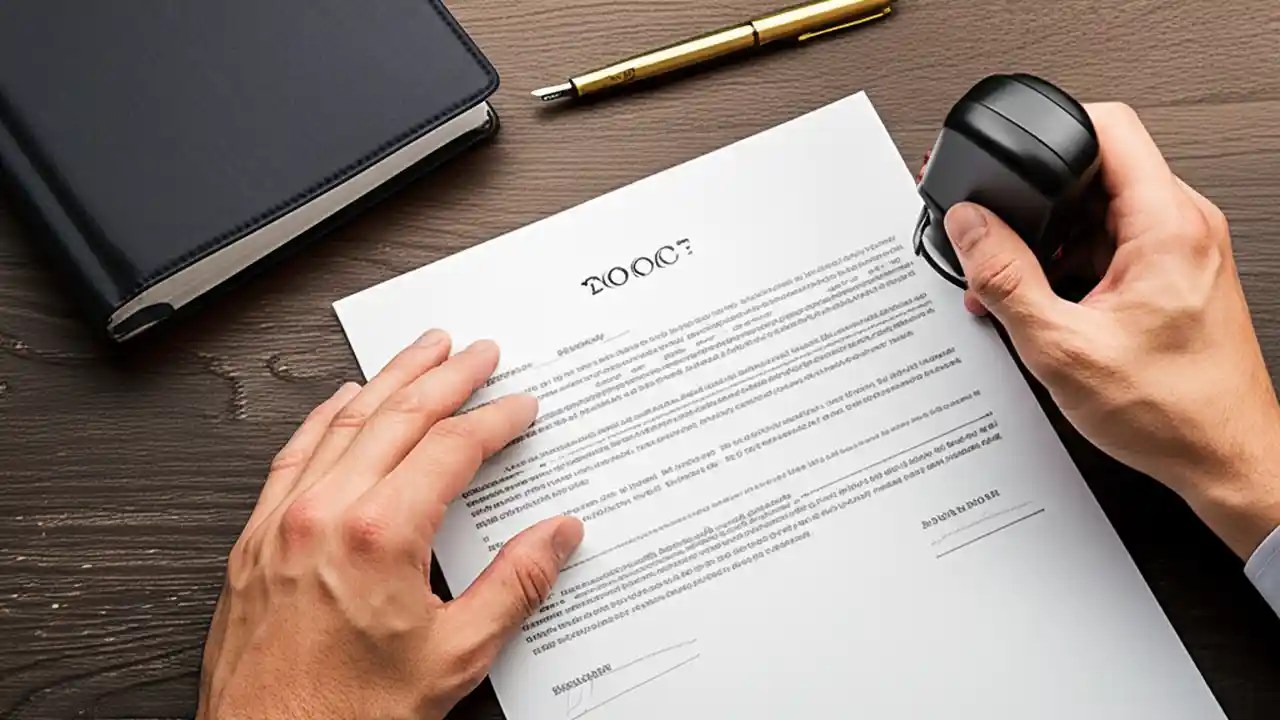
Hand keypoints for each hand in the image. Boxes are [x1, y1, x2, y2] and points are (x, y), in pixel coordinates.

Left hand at [197, 332, 583, 719]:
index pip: (451, 449)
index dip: (494, 421)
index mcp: (380, 536)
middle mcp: (326, 513)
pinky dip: (325, 416)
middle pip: (398, 417)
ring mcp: (282, 520)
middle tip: (478, 352)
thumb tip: (558, 536)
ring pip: (344, 422)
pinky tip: (342, 399)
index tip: (519, 408)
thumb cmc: (349, 714)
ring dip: (389, 379)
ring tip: (421, 352)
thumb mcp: (456, 656)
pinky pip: (293, 453)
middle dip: (446, 377)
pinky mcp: (254, 538)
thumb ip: (515, 585)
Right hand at [943, 103, 1279, 558]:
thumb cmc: (1173, 412)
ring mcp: (1183, 250)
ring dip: (1052, 244)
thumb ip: (1005, 278)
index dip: (1049, 129)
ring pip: (1099, 215)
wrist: (1224, 459)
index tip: (1006, 160)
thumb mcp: (1061, 346)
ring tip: (1024, 290)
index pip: (1108, 126)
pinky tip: (1052, 307)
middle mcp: (1184, 226)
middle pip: (1095, 173)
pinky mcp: (1176, 276)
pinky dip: (1075, 268)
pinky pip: (1114, 247)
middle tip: (1000, 243)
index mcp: (1166, 225)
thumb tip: (969, 227)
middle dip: (1037, 205)